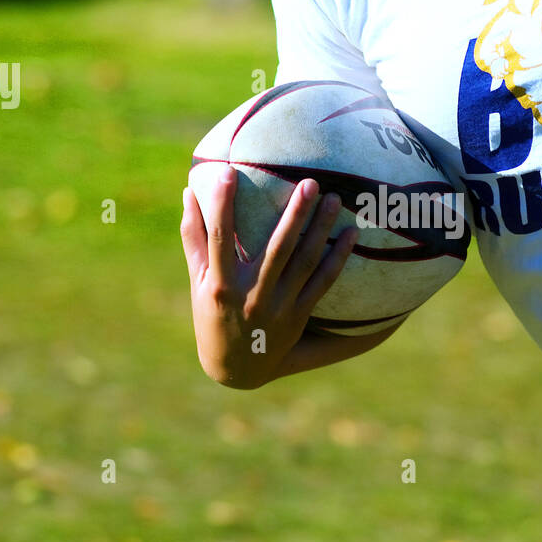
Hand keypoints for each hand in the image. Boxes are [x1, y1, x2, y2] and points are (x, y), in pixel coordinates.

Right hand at [180, 166, 357, 386]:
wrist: (236, 368)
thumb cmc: (211, 315)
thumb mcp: (199, 280)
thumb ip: (195, 237)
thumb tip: (189, 190)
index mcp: (221, 284)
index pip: (220, 238)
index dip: (223, 205)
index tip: (228, 172)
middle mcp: (251, 295)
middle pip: (277, 249)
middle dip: (294, 215)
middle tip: (310, 182)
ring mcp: (278, 307)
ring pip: (304, 263)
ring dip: (321, 230)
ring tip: (333, 199)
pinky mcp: (298, 316)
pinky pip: (323, 283)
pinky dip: (338, 258)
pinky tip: (351, 234)